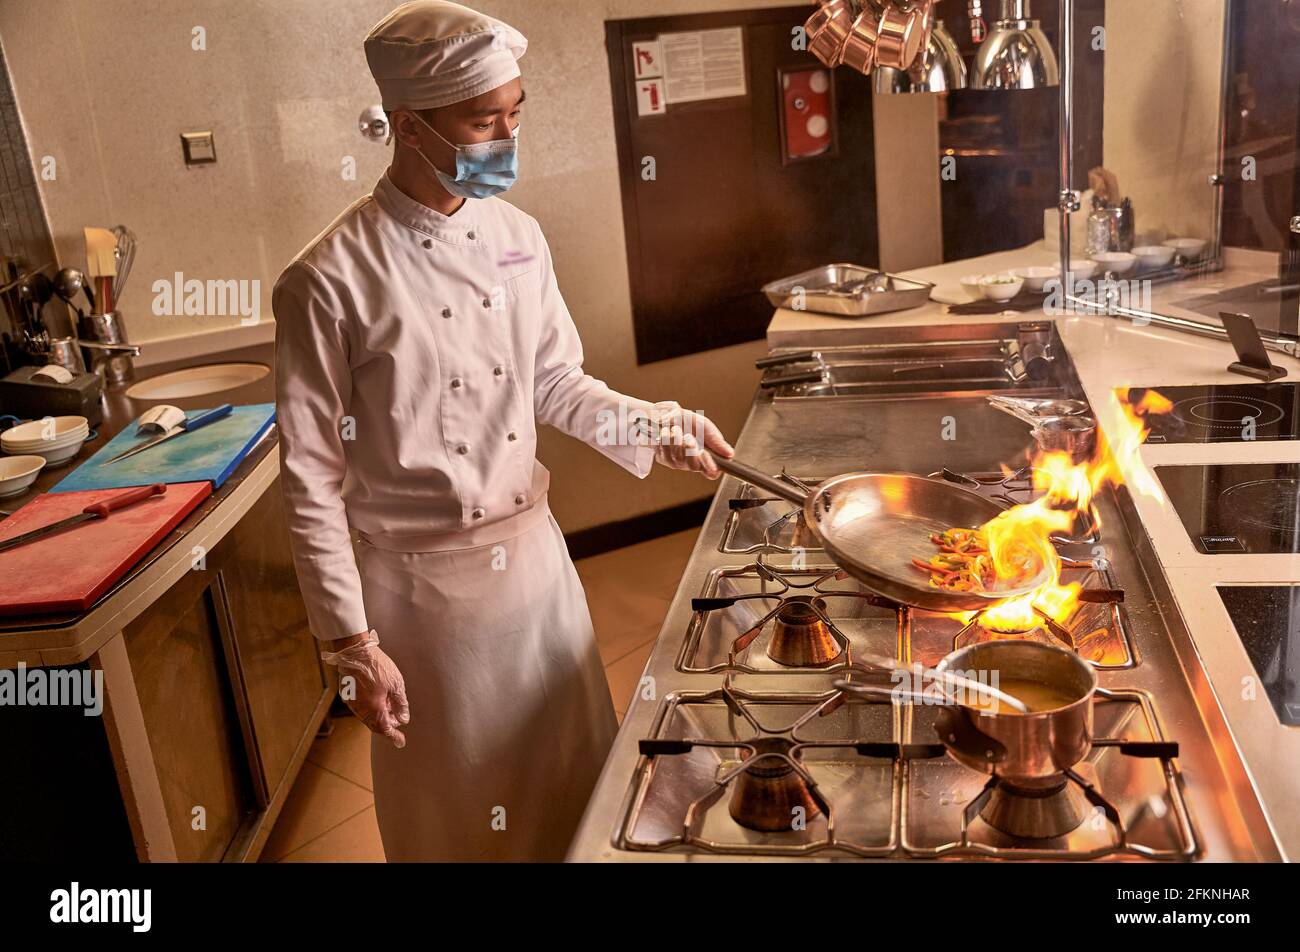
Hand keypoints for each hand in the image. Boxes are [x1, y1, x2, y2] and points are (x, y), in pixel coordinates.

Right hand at [320, 632, 409, 748]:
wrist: (355, 651)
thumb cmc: (376, 666)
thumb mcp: (396, 684)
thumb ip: (401, 704)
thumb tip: (403, 718)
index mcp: (373, 709)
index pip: (384, 729)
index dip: (394, 735)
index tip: (401, 741)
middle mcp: (360, 709)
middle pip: (375, 725)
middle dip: (387, 724)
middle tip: (398, 720)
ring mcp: (352, 702)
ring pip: (367, 717)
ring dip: (379, 715)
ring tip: (390, 705)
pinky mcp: (347, 695)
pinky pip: (361, 708)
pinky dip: (371, 708)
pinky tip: (379, 698)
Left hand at [649, 402, 734, 479]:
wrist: (666, 413)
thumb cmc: (687, 422)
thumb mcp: (705, 427)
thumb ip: (716, 441)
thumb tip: (730, 454)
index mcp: (705, 457)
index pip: (712, 472)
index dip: (711, 468)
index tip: (708, 457)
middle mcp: (691, 462)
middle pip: (694, 466)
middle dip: (690, 450)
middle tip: (688, 436)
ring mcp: (676, 462)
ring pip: (678, 458)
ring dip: (676, 440)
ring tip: (676, 429)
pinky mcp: (663, 458)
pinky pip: (665, 452)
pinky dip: (666, 438)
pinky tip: (666, 431)